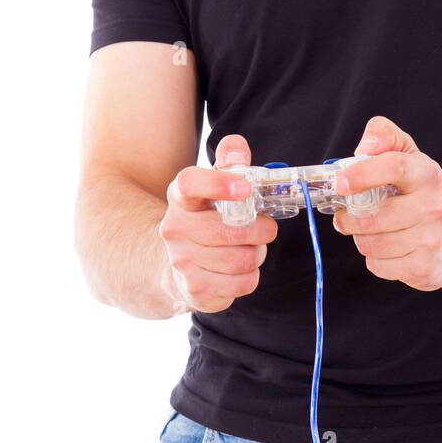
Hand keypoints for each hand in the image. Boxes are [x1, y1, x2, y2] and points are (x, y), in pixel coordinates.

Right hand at [159, 134, 277, 313]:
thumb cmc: (207, 217)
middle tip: (267, 228)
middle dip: (260, 230)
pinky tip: (241, 269)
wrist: (179, 262)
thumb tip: (238, 153)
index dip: (219, 184)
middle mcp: (175, 228)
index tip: (245, 188)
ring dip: (257, 254)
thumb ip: (230, 160)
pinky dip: (250, 276)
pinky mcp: (194, 290)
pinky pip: (241, 284)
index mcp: (180, 196)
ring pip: (240, 259)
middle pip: (228, 230)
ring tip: (251, 248)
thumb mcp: (216, 183)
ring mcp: (181, 261)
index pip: (190, 184)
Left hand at [332, 116, 441, 290]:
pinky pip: (378, 266)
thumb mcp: (410, 156)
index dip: (362, 174)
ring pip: (371, 244)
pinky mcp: (427, 269)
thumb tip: (364, 147)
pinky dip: (374, 259)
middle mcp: (434, 207)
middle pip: (373, 216)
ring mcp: (432, 240)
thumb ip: (384, 136)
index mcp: (427, 174)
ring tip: (371, 231)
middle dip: (349, 218)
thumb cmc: (426, 193)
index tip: (340, 183)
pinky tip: (388, 249)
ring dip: (361, 238)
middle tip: (346, 215)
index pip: (394, 166)